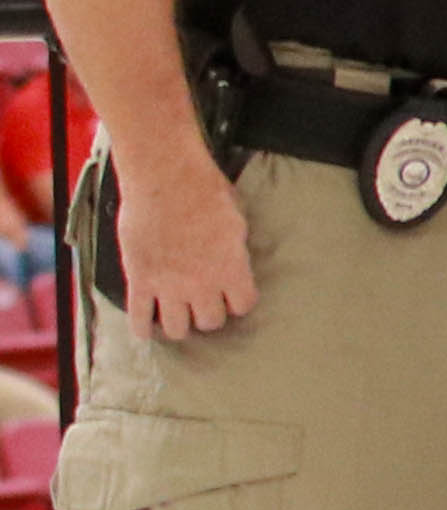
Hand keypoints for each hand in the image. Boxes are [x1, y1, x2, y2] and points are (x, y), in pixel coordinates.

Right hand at [112, 148, 257, 339]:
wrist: (165, 179)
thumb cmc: (206, 192)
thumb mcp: (236, 222)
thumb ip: (233, 250)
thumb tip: (232, 260)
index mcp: (231, 269)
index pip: (243, 305)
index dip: (239, 301)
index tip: (233, 296)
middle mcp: (202, 284)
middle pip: (211, 321)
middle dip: (209, 314)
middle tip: (204, 304)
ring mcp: (168, 285)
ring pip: (177, 329)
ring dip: (179, 325)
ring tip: (177, 317)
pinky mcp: (139, 280)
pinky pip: (138, 318)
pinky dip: (141, 328)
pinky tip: (144, 330)